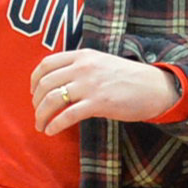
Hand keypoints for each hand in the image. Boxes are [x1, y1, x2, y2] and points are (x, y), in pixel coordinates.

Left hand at [30, 50, 186, 133]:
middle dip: (36, 102)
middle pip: (46, 83)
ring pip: (53, 99)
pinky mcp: (98, 103)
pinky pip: (68, 115)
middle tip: (37, 113)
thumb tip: (59, 82)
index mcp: (83, 55)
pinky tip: (51, 131)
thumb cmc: (128, 78)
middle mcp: (83, 67)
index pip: (46, 64)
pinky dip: (55, 124)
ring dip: (41, 115)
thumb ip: (81, 67)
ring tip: (40, 126)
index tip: (33, 93)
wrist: (155, 87)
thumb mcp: (102, 62)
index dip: (34, 80)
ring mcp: (90, 85)